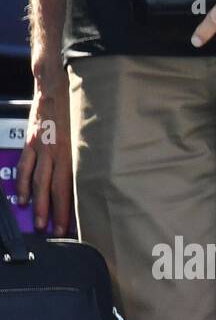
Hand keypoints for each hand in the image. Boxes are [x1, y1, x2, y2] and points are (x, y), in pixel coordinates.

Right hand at [15, 68, 73, 235]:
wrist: (54, 88)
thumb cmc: (75, 113)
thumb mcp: (85, 138)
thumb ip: (83, 160)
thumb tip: (88, 184)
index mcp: (71, 154)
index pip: (68, 189)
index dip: (67, 209)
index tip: (68, 226)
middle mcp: (55, 153)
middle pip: (52, 189)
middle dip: (52, 212)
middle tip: (51, 231)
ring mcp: (40, 148)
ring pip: (37, 181)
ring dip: (37, 203)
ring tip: (37, 221)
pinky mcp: (29, 141)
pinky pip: (24, 166)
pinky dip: (23, 184)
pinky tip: (23, 199)